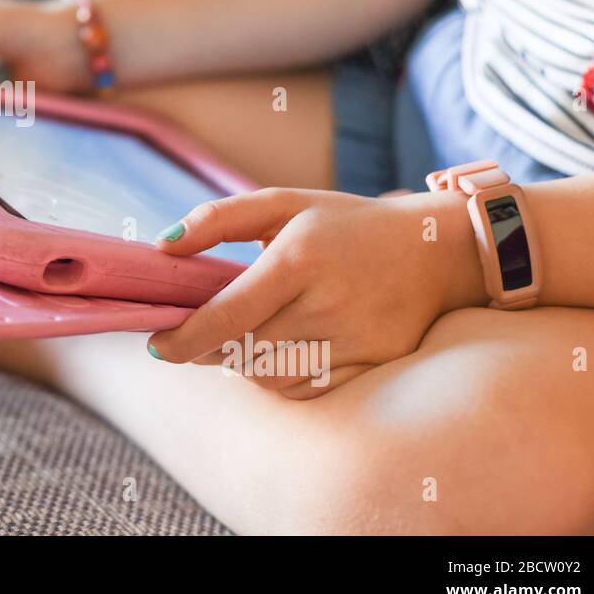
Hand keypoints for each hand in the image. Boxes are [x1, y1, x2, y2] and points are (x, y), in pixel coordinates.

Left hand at [146, 188, 487, 398]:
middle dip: (207, 349)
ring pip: (269, 377)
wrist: (436, 252)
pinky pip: (305, 390)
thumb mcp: (283, 203)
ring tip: (244, 337)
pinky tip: (281, 350)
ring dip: (242, 364)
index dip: (184, 338)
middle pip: (241, 351)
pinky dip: (280, 378)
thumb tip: (163, 246)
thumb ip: (217, 219)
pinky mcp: (374, 365)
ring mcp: (355, 339)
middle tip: (195, 336)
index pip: (226, 316)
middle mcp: (327, 303)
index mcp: (299, 259)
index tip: (158, 344)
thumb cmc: (344, 225)